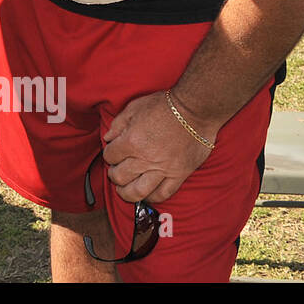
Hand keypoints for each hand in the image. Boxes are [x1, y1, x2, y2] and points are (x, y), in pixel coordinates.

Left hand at [100, 91, 214, 203]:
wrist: (195, 110)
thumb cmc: (164, 106)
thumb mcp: (134, 107)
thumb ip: (118, 124)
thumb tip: (108, 139)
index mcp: (131, 141)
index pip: (110, 156)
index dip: (109, 154)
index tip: (113, 152)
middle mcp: (145, 159)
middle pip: (119, 176)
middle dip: (114, 174)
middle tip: (117, 170)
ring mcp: (162, 169)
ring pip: (138, 192)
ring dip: (127, 193)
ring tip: (125, 189)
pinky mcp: (179, 175)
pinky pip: (163, 194)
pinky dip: (152, 197)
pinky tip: (147, 194)